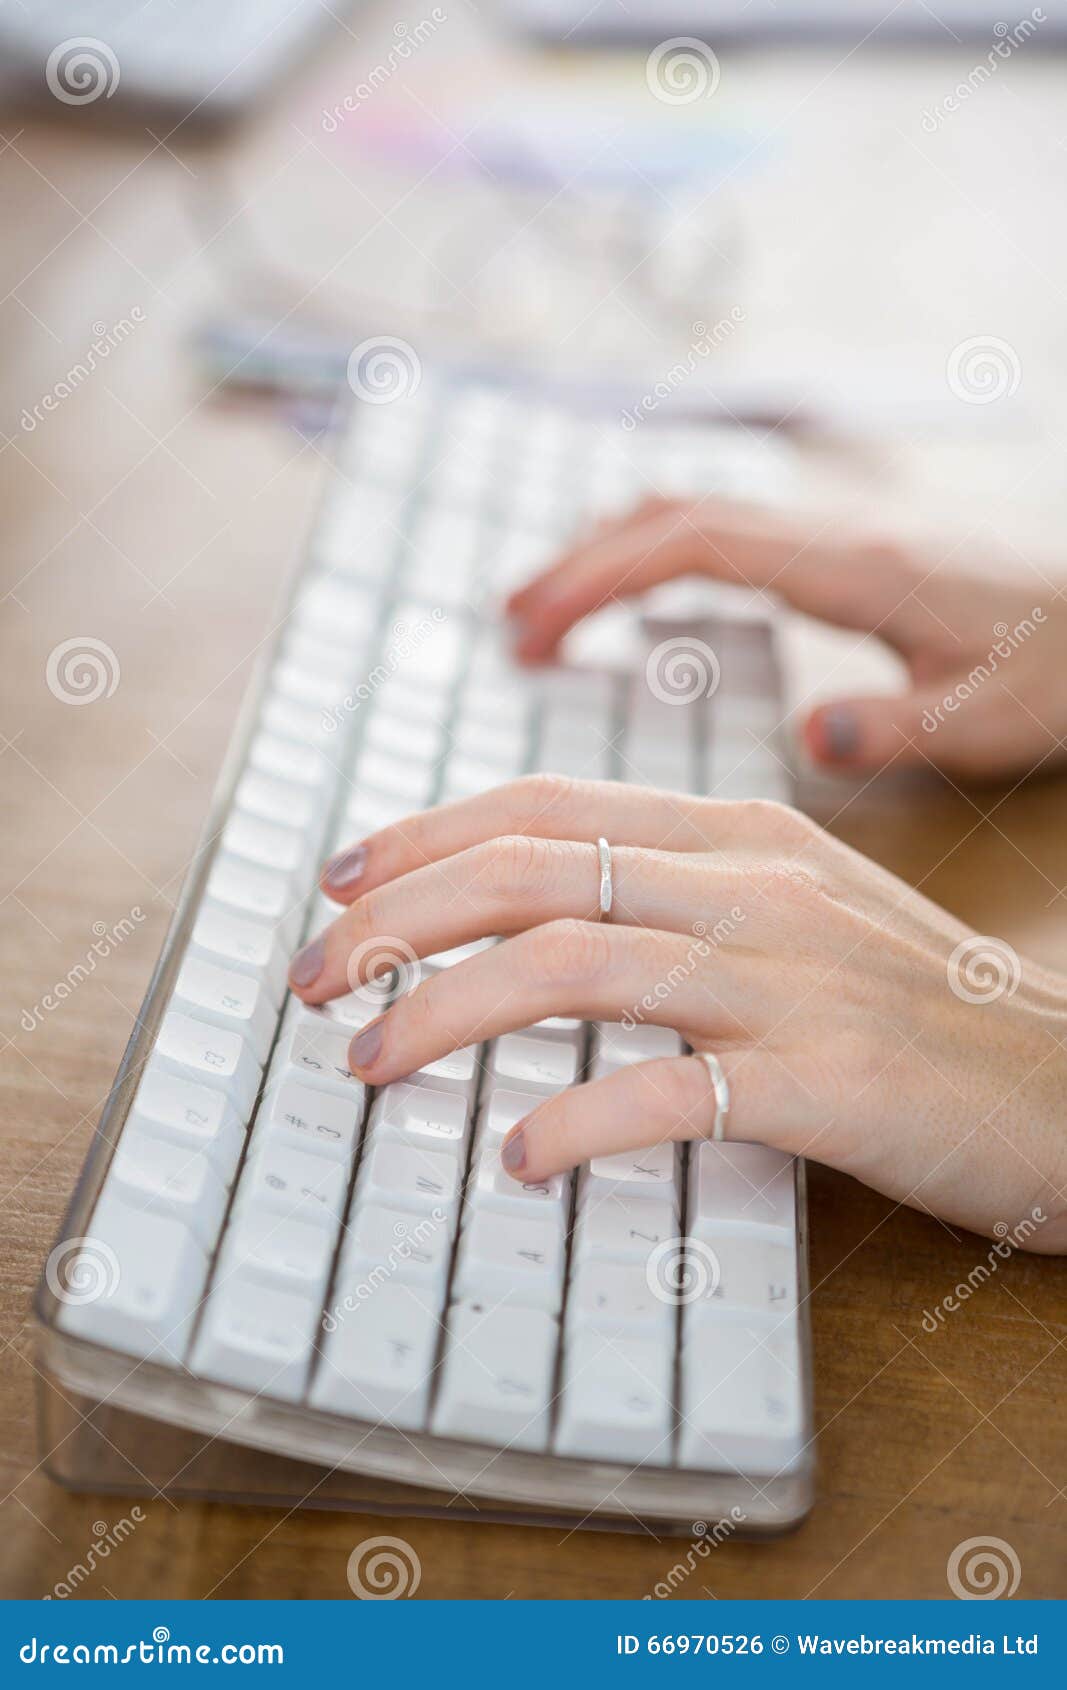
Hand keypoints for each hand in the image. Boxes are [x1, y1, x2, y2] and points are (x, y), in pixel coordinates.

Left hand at [289, 776, 1066, 1252]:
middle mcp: (752, 887)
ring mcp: (787, 980)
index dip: (425, 837)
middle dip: (396, 922)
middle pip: (532, 873)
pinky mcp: (823, 1082)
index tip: (342, 881)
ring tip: (366, 1065)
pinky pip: (668, 1092)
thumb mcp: (802, 907)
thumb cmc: (923, 1005)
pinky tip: (517, 1157)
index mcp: (739, 835)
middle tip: (313, 978)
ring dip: (443, 1013)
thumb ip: (683, 889)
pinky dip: (574, 1124)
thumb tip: (541, 909)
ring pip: (573, 964)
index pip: (547, 809)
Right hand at [506, 499, 1061, 779]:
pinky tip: (647, 599)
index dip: (598, 576)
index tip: (533, 628)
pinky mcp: (848, 551)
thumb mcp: (989, 715)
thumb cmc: (1062, 662)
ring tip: (551, 611)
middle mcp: (834, 532)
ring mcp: (838, 533)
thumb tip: (809, 739)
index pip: (692, 541)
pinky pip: (729, 533)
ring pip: (698, 511)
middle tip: (512, 626)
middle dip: (580, 562)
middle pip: (674, 513)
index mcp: (852, 565)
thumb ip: (899, 725)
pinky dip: (664, 556)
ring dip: (615, 550)